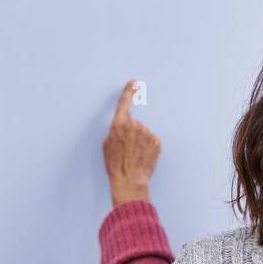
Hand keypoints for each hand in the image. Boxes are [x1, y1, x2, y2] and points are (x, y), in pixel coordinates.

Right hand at [102, 80, 160, 207]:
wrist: (130, 180)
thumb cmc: (116, 165)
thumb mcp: (106, 146)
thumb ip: (114, 131)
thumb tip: (120, 127)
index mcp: (119, 125)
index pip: (124, 103)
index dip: (128, 92)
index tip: (133, 83)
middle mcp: (134, 126)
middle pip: (134, 123)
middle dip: (132, 133)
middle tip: (127, 149)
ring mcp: (147, 133)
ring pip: (143, 133)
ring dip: (140, 141)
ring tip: (135, 155)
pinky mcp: (156, 142)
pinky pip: (152, 141)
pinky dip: (149, 147)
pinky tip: (143, 156)